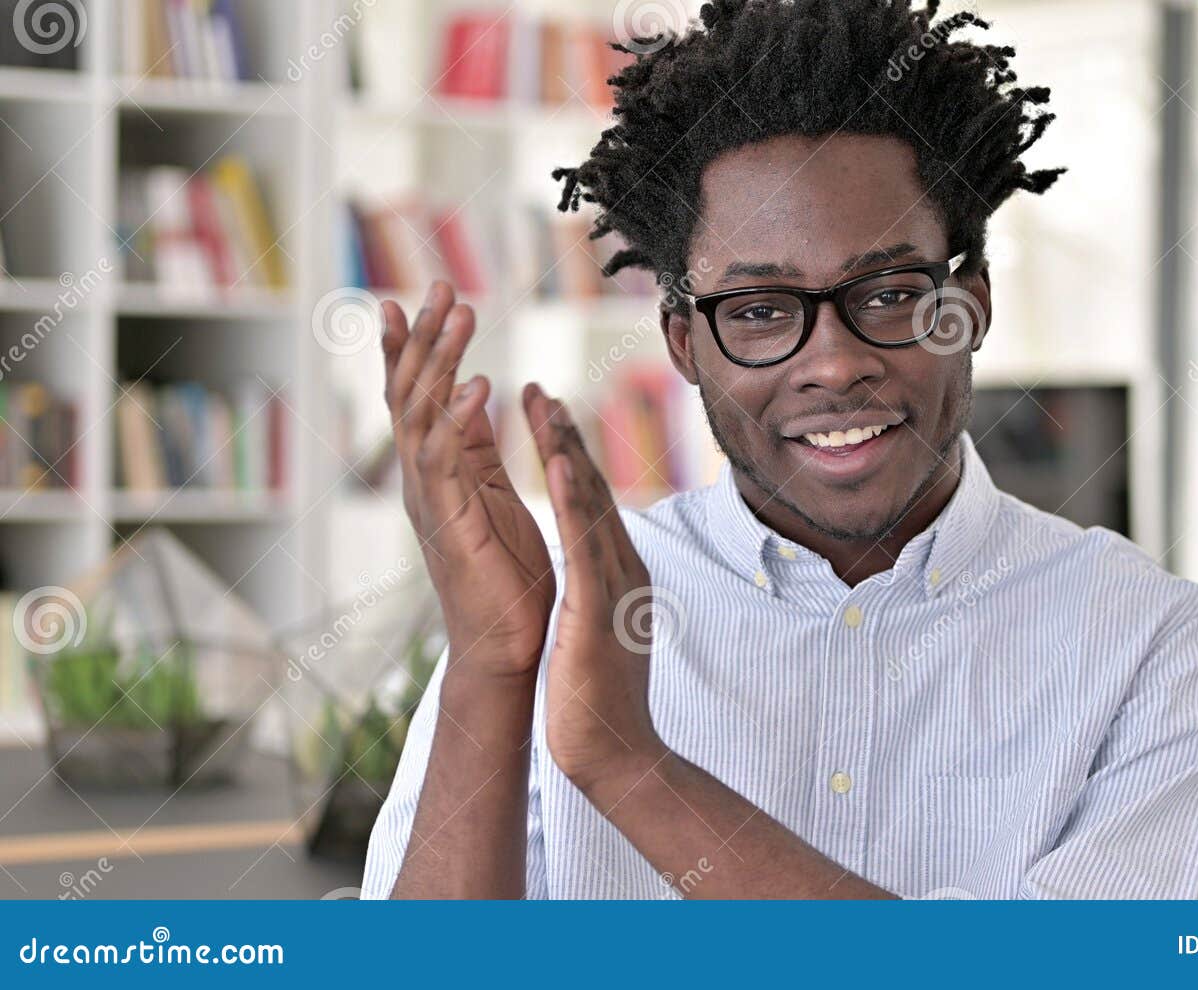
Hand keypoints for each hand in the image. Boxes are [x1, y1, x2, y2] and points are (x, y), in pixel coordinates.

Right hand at [382, 282, 555, 681]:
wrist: (506, 645)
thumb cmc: (504, 575)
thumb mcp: (490, 493)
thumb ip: (476, 447)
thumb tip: (474, 398)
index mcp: (436, 470)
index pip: (417, 396)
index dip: (414, 345)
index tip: (417, 296)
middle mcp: (421, 479)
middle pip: (409, 392)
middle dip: (422, 334)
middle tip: (438, 282)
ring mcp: (429, 499)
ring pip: (421, 414)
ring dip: (439, 360)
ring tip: (459, 312)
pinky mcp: (449, 523)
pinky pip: (445, 462)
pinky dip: (457, 420)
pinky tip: (479, 386)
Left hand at [524, 389, 666, 790]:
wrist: (619, 753)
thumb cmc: (599, 700)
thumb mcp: (598, 630)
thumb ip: (600, 595)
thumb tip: (596, 575)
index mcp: (616, 573)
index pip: (591, 503)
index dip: (571, 455)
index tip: (548, 417)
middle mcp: (621, 568)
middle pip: (592, 490)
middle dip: (565, 438)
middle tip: (541, 390)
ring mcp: (613, 585)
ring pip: (590, 506)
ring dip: (568, 452)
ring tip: (546, 407)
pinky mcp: (598, 608)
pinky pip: (585, 547)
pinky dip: (575, 504)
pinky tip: (562, 468)